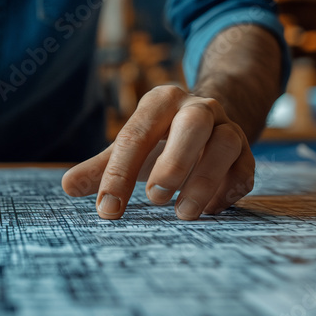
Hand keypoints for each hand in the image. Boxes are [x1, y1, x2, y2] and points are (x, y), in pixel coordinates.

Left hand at [61, 85, 254, 219]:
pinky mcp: (248, 154)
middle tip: (154, 197)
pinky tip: (209, 211)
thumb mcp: (130, 148)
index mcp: (161, 102)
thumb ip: (101, 167)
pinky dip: (227, 192)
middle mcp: (199, 108)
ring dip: (204, 181)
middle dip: (175, 161)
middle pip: (193, 124)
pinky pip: (244, 170)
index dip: (119, 173)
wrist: (210, 124)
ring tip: (183, 214)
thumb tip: (68, 186)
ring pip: (225, 145)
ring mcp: (228, 128)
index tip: (106, 209)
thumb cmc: (160, 139)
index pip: (136, 135)